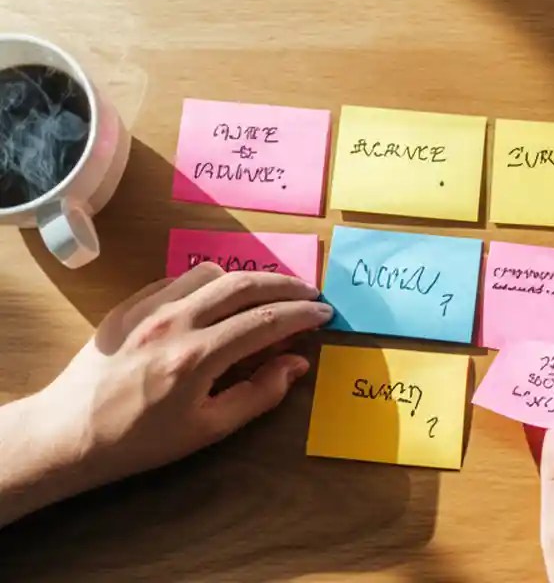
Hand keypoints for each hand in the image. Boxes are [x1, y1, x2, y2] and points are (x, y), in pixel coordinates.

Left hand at [0, 263, 330, 524]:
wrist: (68, 433)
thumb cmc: (140, 440)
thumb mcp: (208, 429)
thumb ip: (258, 395)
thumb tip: (295, 364)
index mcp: (198, 357)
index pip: (265, 321)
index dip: (302, 315)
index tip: (324, 314)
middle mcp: (175, 322)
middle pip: (244, 285)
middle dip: (284, 286)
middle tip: (309, 294)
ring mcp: (148, 308)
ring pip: (212, 273)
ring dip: (247, 280)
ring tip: (266, 297)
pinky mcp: (129, 305)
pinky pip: (179, 280)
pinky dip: (209, 285)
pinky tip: (216, 304)